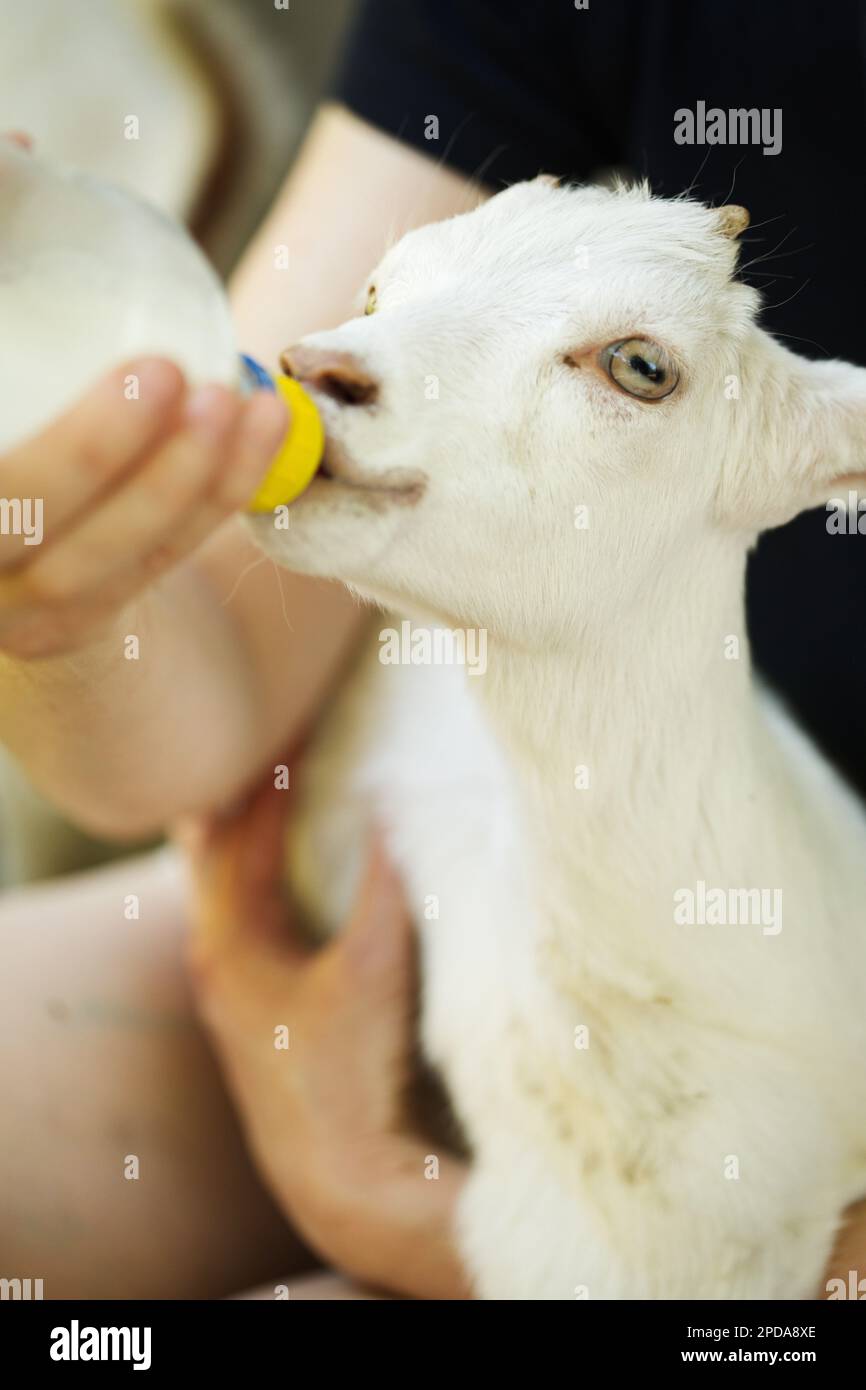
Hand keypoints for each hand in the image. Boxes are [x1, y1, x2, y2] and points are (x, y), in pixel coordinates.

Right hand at [0, 134, 286, 659]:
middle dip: (116, 462)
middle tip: (193, 382)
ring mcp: (14, 610)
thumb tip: (19, 147)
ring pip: (106, 565)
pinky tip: (259, 438)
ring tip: (254, 406)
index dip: (72, 446)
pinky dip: (211, 504)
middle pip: (33, 528)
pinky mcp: (75, 623)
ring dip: (189, 486)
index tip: (155, 371)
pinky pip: (153, 567)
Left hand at [180, 772, 471, 1299]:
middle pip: (214, 856)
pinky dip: (253, 881)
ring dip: (243, 841)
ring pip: (222, 891)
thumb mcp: (376, 964)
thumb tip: (395, 804)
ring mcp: (229, 991)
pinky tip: (275, 878)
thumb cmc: (353, 1070)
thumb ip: (385, 881)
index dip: (271, 776)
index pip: (241, 833)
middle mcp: (216, 962)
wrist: (343, 1174)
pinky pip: (238, 920)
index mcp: (231, 942)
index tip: (302, 728)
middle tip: (272, 745)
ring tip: (264, 792)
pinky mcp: (253, 1014)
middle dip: (242, 799)